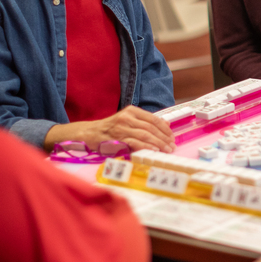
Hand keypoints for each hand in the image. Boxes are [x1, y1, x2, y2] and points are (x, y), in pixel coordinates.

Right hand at [49, 106, 175, 152]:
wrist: (88, 133)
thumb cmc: (110, 129)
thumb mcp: (127, 121)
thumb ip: (143, 122)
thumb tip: (164, 125)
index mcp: (131, 111)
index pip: (153, 119)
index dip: (165, 128)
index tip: (172, 136)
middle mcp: (127, 117)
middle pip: (151, 127)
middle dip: (164, 138)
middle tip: (172, 146)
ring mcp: (121, 128)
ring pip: (145, 135)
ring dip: (158, 143)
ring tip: (166, 150)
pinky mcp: (116, 139)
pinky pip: (134, 142)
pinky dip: (146, 146)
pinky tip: (153, 150)